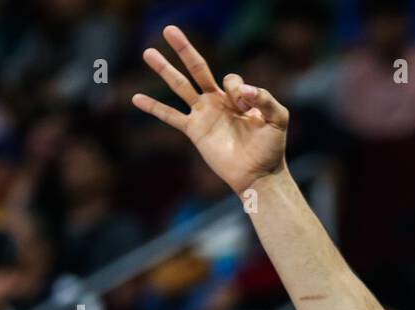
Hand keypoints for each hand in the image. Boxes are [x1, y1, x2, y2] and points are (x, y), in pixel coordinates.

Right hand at [132, 25, 288, 195]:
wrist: (259, 175)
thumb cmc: (271, 148)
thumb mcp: (278, 120)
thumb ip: (267, 100)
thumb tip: (245, 89)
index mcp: (237, 97)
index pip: (230, 80)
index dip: (238, 89)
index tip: (245, 106)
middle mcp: (218, 102)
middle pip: (198, 68)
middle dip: (184, 49)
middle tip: (169, 29)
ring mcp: (204, 115)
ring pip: (180, 86)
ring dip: (164, 69)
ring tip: (148, 53)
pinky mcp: (195, 131)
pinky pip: (170, 116)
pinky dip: (154, 107)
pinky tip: (135, 98)